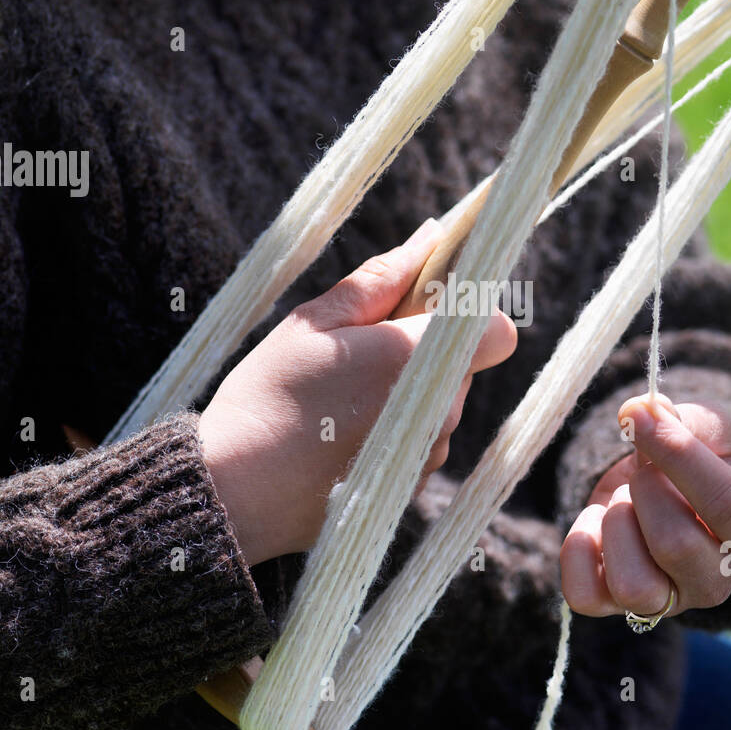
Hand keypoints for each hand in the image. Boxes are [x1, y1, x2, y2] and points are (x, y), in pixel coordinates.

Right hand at [199, 220, 517, 566]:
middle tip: (361, 347)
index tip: (426, 305)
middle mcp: (437, 411)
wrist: (235, 493)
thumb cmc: (269, 396)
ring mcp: (428, 453)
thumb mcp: (315, 322)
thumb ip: (382, 277)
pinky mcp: (412, 486)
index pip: (495, 329)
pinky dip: (394, 430)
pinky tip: (341, 433)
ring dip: (408, 390)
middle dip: (426, 347)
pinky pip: (421, 440)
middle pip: (464, 362)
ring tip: (341, 396)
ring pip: (441, 402)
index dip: (470, 312)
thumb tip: (431, 236)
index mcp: (416, 359)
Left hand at [560, 393, 730, 619]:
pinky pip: (585, 596)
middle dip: (645, 490)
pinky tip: (595, 523)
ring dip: (616, 529)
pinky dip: (578, 551)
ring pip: (633, 586)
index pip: (723, 502)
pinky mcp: (621, 606)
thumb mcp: (704, 428)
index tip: (638, 418)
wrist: (672, 493)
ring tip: (624, 504)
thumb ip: (677, 417)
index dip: (676, 455)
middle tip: (644, 471)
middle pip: (674, 544)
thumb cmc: (700, 457)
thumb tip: (637, 412)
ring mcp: (672, 600)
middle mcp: (719, 577)